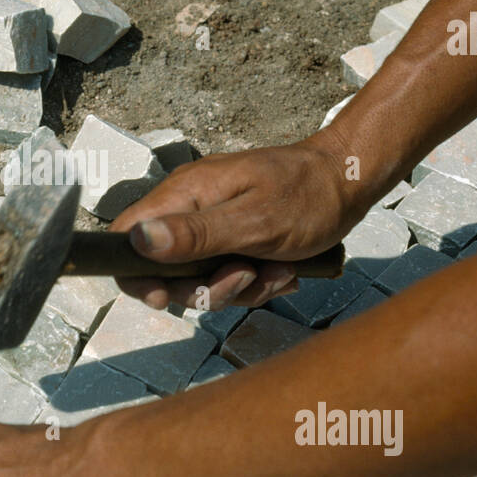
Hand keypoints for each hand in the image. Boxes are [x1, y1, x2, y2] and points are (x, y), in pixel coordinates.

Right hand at [110, 133, 366, 310]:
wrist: (350, 181)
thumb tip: (138, 241)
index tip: (167, 295)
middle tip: (246, 277)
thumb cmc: (308, 195)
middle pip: (166, 270)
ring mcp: (212, 224)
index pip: (127, 236)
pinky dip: (256, 281)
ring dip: (241, 287)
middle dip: (207, 288)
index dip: (136, 274)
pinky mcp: (233, 237)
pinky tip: (283, 269)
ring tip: (277, 270)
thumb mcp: (254, 221)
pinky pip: (228, 275)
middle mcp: (190, 208)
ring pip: (202, 279)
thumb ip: (195, 234)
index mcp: (185, 195)